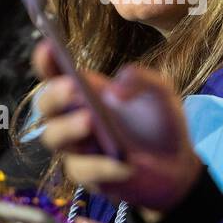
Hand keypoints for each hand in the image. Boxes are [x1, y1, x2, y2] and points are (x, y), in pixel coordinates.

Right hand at [32, 41, 202, 213]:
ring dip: (69, 128)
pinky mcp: (88, 176)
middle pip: (45, 105)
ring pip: (53, 137)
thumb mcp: (160, 93)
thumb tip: (114, 89)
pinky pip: (82, 171)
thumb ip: (142, 79)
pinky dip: (102, 167)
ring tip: (91, 121)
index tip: (48, 46)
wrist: (177, 165)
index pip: (55, 73)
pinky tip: (125, 164)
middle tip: (72, 89)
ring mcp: (78, 148)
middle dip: (54, 95)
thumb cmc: (161, 123)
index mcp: (87, 91)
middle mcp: (74, 117)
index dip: (46, 60)